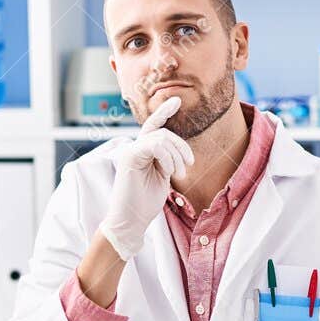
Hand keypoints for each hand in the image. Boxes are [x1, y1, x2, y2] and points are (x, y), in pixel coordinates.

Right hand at [98, 97, 191, 259]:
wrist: (131, 220)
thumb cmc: (145, 203)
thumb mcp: (162, 177)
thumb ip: (166, 160)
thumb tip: (174, 149)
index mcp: (142, 151)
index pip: (153, 125)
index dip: (164, 111)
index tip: (177, 101)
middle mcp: (134, 148)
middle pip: (163, 132)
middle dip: (181, 146)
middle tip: (189, 164)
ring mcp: (130, 151)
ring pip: (161, 137)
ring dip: (176, 155)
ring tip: (178, 174)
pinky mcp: (130, 156)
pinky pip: (155, 145)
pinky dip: (167, 158)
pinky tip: (168, 172)